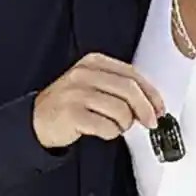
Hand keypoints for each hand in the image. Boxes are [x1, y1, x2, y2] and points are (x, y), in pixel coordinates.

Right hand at [33, 53, 164, 148]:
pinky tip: (104, 131)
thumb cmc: (70, 104)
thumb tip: (150, 104)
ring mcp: (76, 93)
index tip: (159, 107)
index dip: (150, 92)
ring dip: (125, 124)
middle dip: (145, 109)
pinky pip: (106, 126)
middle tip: (150, 122)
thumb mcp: (93, 85)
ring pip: (120, 110)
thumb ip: (119, 89)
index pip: (132, 74)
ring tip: (117, 126)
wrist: (36, 120)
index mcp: (93, 62)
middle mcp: (84, 74)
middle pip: (129, 90)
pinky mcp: (72, 114)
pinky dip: (111, 133)